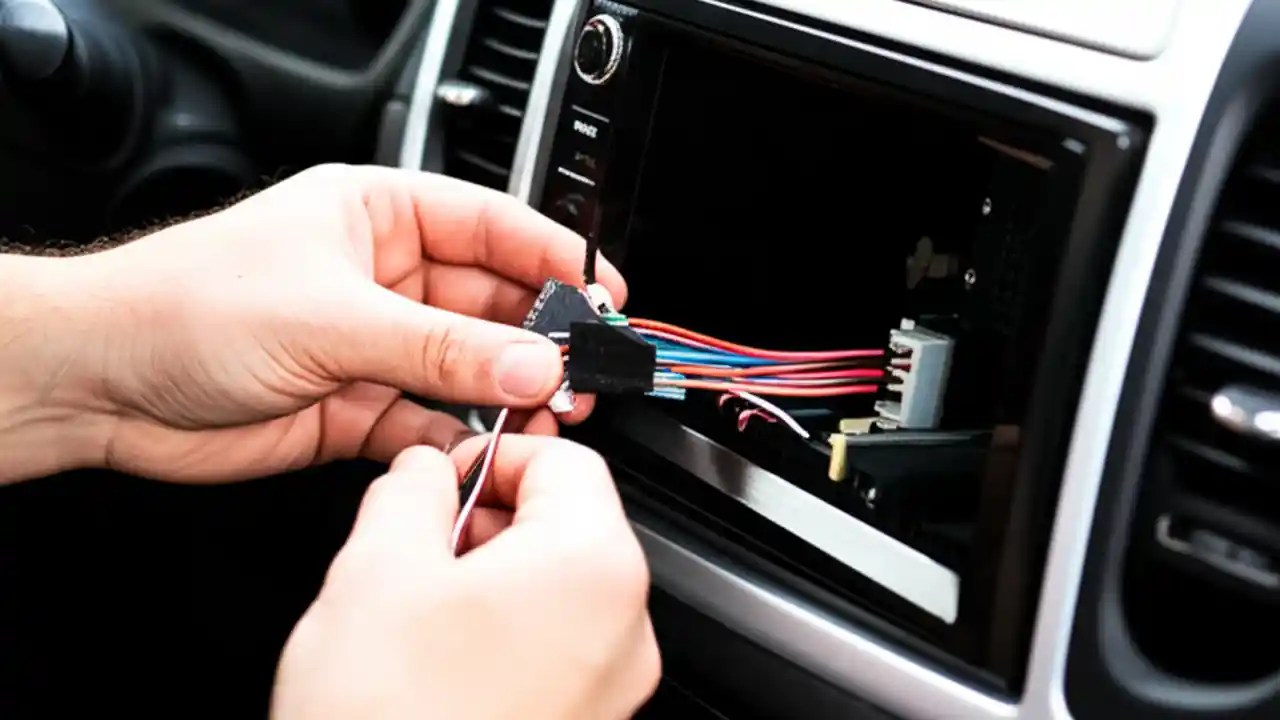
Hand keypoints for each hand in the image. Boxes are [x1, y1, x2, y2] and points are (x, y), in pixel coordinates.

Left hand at [0, 164, 625, 482]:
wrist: (105, 384)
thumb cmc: (188, 306)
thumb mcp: (333, 315)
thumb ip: (441, 348)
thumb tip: (531, 362)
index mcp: (378, 216)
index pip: (491, 226)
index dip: (553, 259)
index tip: (603, 296)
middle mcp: (383, 278)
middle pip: (490, 303)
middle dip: (540, 337)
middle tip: (583, 372)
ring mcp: (374, 345)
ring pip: (468, 367)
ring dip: (509, 392)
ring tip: (552, 415)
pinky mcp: (360, 408)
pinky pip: (432, 424)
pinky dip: (461, 441)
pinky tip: (484, 449)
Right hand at [271, 436, 660, 719]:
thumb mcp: (375, 569)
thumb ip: (408, 488)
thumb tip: (423, 468)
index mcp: (592, 567)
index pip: (567, 459)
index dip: (496, 453)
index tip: (447, 474)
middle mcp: (623, 627)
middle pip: (568, 522)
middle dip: (488, 518)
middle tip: (418, 543)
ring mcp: (610, 685)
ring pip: (556, 587)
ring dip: (490, 577)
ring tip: (418, 610)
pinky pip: (554, 646)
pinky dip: (502, 631)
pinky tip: (437, 657)